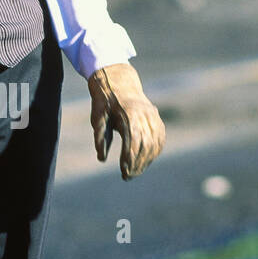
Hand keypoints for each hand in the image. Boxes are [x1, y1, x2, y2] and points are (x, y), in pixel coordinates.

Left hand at [87, 62, 164, 178]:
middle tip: (128, 177)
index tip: (124, 172)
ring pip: (155, 143)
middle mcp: (144, 115)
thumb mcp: (97, 116)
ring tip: (135, 172)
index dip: (130, 159)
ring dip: (147, 161)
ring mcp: (152, 116)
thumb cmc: (105, 101)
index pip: (133, 142)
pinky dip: (155, 152)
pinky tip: (147, 161)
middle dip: (138, 164)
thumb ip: (100, 137)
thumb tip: (102, 158)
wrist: (118, 81)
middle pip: (146, 145)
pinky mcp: (156, 118)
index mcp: (129, 114)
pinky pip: (160, 138)